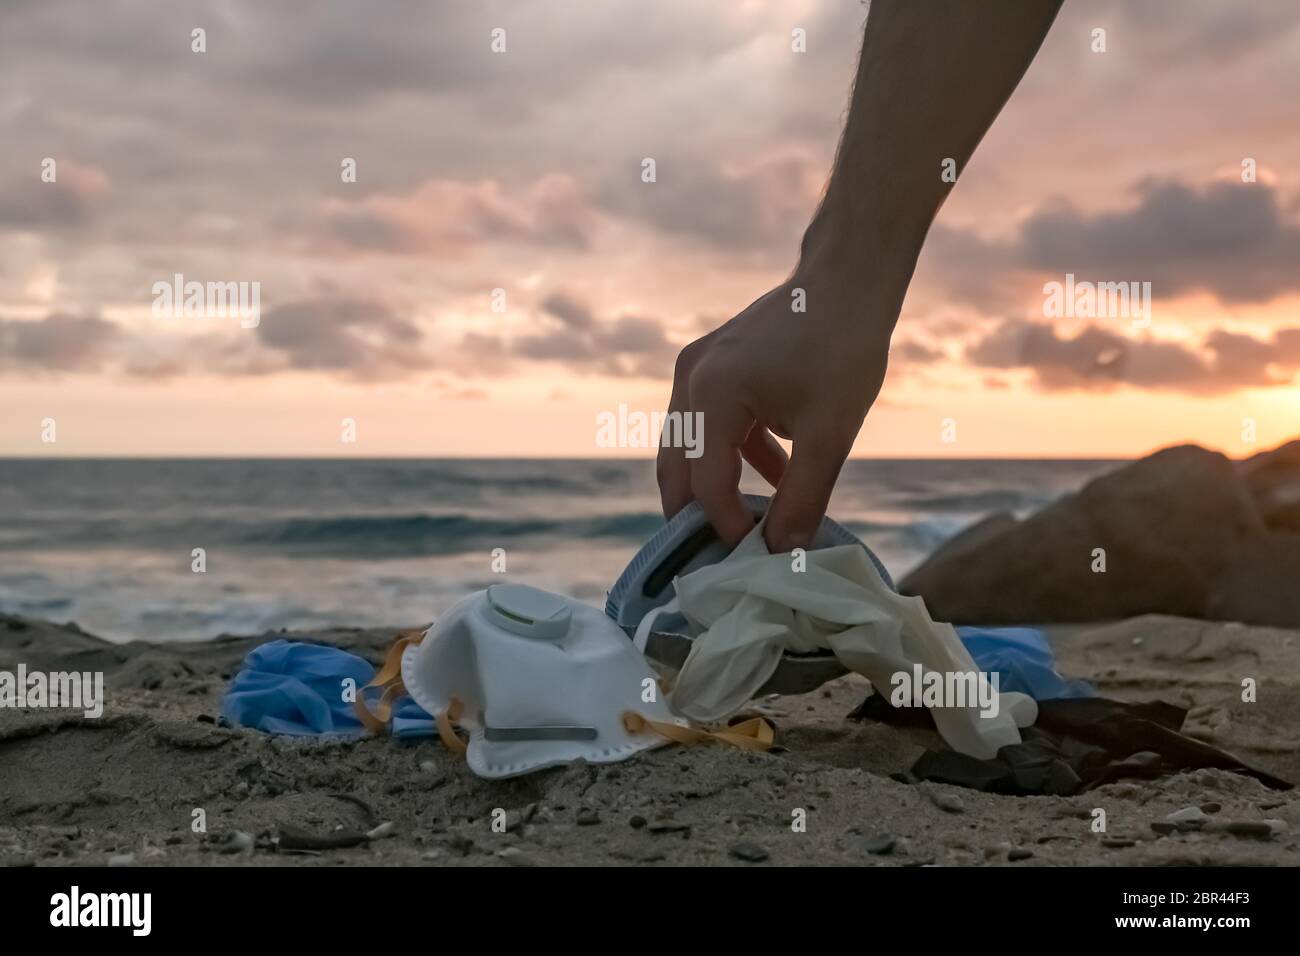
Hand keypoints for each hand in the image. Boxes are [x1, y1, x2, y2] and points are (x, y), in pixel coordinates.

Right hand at [657, 268, 896, 552]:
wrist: (847, 278)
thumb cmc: (843, 346)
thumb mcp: (830, 432)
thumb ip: (804, 497)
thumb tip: (784, 553)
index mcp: (711, 394)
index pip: (704, 483)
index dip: (724, 526)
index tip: (751, 558)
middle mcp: (690, 380)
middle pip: (675, 468)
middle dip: (697, 516)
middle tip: (723, 558)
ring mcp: (695, 369)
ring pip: (690, 448)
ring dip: (717, 487)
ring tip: (750, 525)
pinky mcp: (711, 366)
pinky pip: (710, 425)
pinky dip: (735, 455)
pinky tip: (777, 476)